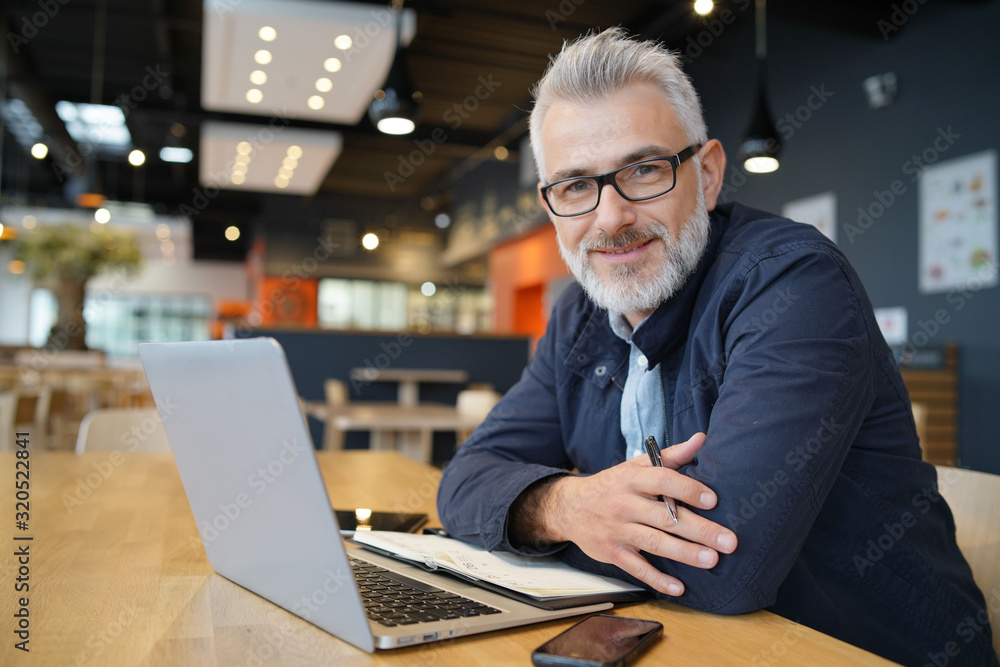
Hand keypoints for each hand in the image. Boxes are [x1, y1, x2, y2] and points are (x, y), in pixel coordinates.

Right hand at [512, 433, 736, 595]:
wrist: (570, 507)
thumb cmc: (613, 485)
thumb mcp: (636, 465)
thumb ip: (670, 455)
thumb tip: (701, 439)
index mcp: (632, 479)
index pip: (661, 480)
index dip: (687, 489)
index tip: (713, 500)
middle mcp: (624, 504)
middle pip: (665, 517)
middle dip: (699, 529)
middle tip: (728, 541)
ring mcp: (617, 530)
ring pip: (654, 543)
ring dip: (684, 553)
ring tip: (712, 560)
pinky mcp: (612, 552)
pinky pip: (636, 568)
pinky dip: (657, 579)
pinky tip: (679, 588)